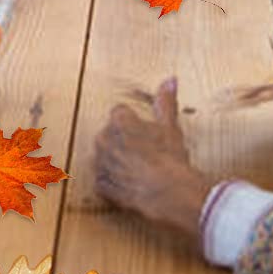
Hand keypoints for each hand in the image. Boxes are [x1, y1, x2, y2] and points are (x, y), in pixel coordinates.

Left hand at [92, 77, 214, 248]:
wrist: (171, 194)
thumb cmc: (171, 159)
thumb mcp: (170, 128)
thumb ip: (166, 102)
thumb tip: (170, 80)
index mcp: (118, 121)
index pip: (121, 113)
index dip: (135, 124)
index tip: (146, 134)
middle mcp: (103, 140)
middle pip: (111, 135)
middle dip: (125, 142)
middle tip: (145, 153)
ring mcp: (101, 164)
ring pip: (106, 157)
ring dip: (118, 162)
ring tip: (139, 170)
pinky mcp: (102, 186)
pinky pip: (104, 182)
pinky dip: (114, 184)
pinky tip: (131, 185)